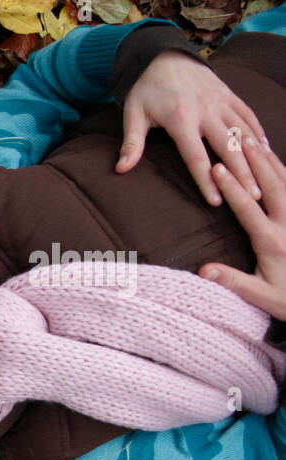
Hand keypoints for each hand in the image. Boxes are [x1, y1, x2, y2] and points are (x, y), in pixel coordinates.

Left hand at [117, 50, 266, 205]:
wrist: (162, 54)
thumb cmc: (145, 89)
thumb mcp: (133, 114)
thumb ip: (131, 143)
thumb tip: (121, 169)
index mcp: (181, 118)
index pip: (196, 156)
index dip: (206, 181)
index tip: (216, 202)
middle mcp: (206, 110)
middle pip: (228, 147)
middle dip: (242, 173)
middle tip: (253, 197)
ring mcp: (221, 101)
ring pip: (244, 132)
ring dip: (256, 157)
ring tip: (265, 180)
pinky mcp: (229, 95)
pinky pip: (248, 115)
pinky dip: (258, 133)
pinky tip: (266, 152)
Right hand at [200, 137, 285, 320]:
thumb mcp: (262, 297)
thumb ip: (234, 282)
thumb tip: (204, 271)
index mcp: (272, 241)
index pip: (248, 208)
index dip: (232, 187)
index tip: (217, 168)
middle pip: (271, 185)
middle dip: (253, 162)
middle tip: (238, 140)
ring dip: (269, 161)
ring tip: (253, 141)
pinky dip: (284, 171)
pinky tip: (275, 161)